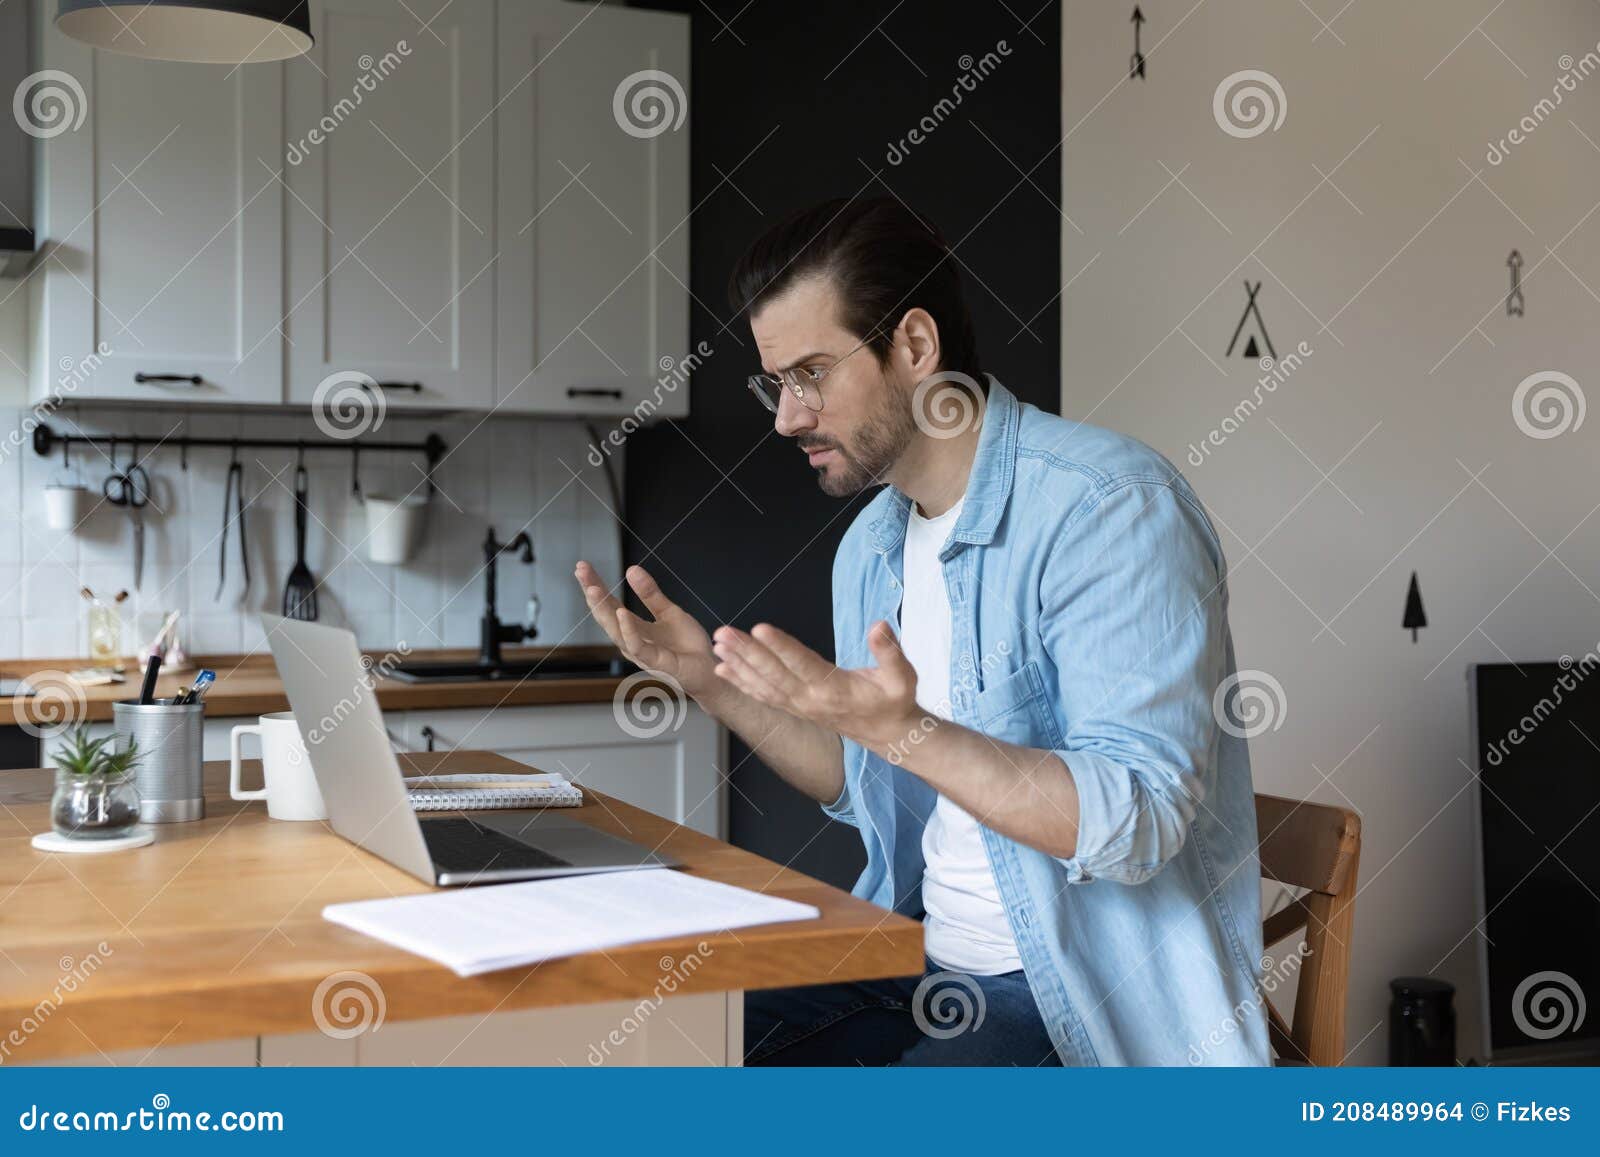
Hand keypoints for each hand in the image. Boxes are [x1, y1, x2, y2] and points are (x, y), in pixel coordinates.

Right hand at [574, 562, 717, 697]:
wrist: (710, 670)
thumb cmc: (688, 646)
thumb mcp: (670, 612)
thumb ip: (651, 594)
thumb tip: (631, 569)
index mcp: (634, 628)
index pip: (609, 605)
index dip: (595, 586)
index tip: (582, 566)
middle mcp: (632, 641)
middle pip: (606, 616)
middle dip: (592, 593)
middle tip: (580, 570)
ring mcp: (642, 653)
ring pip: (616, 632)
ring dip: (603, 610)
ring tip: (593, 589)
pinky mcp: (657, 662)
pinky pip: (638, 647)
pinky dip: (628, 630)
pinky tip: (622, 613)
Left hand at [710, 619, 923, 752]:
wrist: (888, 735)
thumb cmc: (894, 701)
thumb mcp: (903, 676)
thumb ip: (890, 651)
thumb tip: (879, 626)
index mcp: (835, 690)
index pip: (803, 664)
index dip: (781, 647)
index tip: (760, 629)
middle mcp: (811, 700)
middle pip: (774, 674)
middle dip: (747, 652)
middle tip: (725, 633)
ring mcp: (800, 707)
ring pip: (764, 685)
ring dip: (739, 665)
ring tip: (718, 645)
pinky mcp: (795, 708)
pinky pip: (763, 696)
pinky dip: (741, 682)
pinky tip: (722, 668)